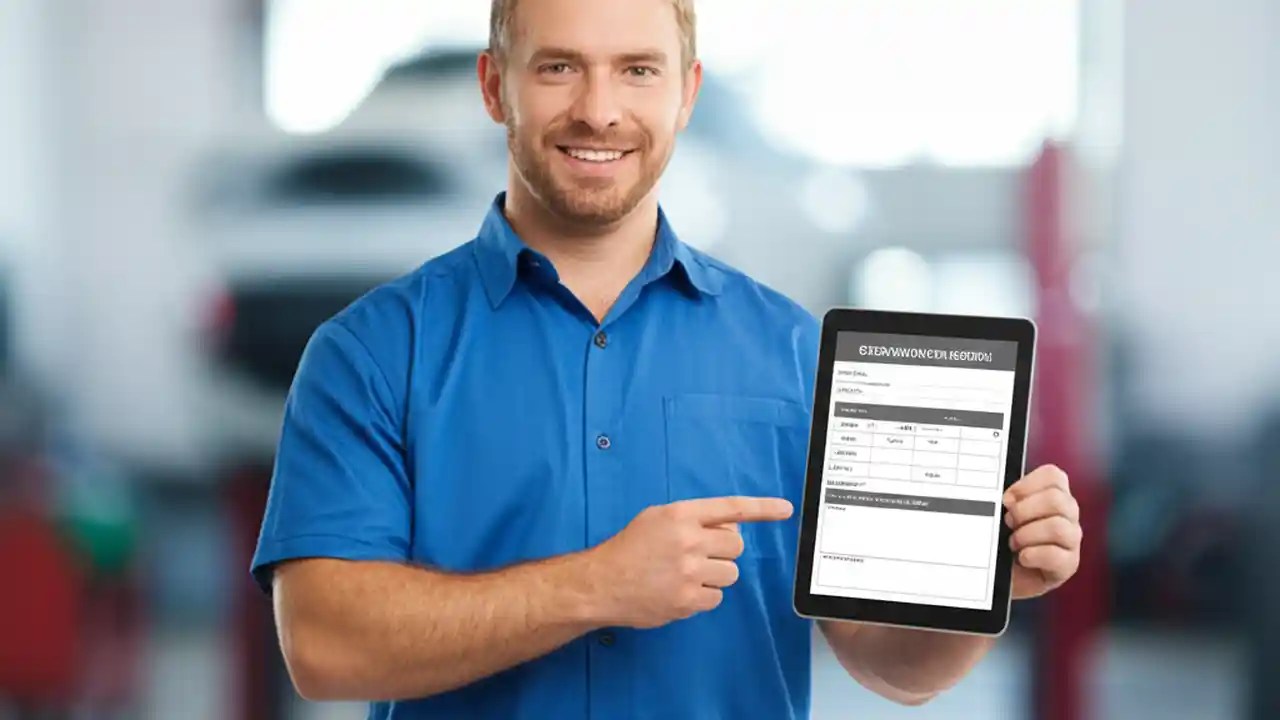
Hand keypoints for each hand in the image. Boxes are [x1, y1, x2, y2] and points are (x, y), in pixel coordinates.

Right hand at [585, 496, 792, 628]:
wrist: (602, 582)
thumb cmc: (629, 548)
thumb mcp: (657, 518)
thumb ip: (693, 518)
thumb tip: (730, 528)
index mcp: (681, 514)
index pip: (730, 508)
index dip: (762, 508)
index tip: (785, 509)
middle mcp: (688, 540)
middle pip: (735, 545)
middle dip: (723, 551)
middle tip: (700, 555)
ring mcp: (689, 572)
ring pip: (730, 573)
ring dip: (715, 575)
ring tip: (687, 575)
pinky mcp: (688, 600)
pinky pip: (717, 597)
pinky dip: (704, 596)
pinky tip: (681, 591)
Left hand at [1003, 464, 1082, 599]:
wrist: (1004, 572)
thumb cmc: (1004, 537)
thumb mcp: (1002, 513)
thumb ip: (1007, 501)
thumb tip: (1008, 501)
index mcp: (1055, 493)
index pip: (1053, 476)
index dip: (1026, 485)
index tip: (1007, 500)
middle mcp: (1068, 513)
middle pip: (1055, 500)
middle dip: (1024, 511)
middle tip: (1008, 522)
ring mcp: (1072, 539)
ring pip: (1057, 527)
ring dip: (1026, 535)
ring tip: (1013, 543)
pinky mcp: (1069, 564)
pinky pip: (1055, 555)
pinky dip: (1032, 555)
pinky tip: (1022, 558)